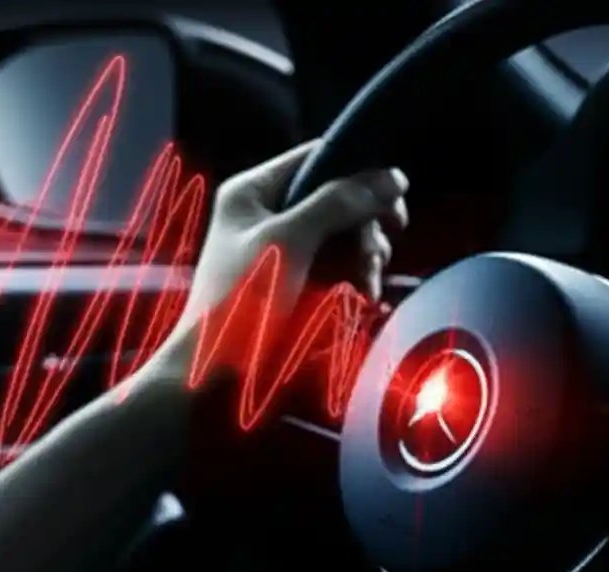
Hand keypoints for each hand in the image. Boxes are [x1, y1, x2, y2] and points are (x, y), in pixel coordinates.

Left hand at [152, 140, 409, 378]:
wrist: (212, 375)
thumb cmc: (239, 303)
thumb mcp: (289, 243)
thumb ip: (337, 204)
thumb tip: (391, 178)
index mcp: (253, 192)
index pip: (317, 159)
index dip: (359, 173)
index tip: (395, 200)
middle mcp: (267, 214)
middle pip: (337, 199)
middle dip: (364, 228)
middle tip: (379, 254)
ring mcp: (282, 249)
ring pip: (343, 236)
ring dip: (364, 259)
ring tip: (366, 287)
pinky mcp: (294, 283)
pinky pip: (337, 267)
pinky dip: (353, 280)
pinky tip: (363, 299)